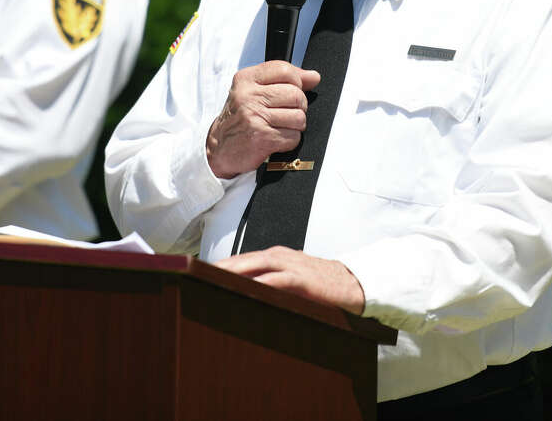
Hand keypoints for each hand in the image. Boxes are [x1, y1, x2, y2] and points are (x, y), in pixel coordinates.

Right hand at [205, 62, 320, 178]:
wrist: (219, 147)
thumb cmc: (240, 117)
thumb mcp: (254, 91)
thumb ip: (283, 80)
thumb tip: (314, 76)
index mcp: (246, 79)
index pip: (284, 70)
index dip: (297, 81)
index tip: (294, 89)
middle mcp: (248, 96)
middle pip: (295, 94)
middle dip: (299, 106)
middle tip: (286, 112)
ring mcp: (254, 117)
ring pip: (298, 117)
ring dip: (295, 125)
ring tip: (280, 126)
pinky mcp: (262, 138)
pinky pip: (294, 137)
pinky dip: (290, 140)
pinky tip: (276, 138)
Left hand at [215, 246, 365, 313]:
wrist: (353, 283)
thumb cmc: (320, 284)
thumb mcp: (292, 279)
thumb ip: (271, 282)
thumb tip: (246, 294)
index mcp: (276, 256)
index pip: (243, 259)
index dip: (223, 265)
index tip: (201, 272)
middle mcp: (280, 256)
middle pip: (244, 259)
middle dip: (221, 266)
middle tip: (197, 274)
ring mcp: (292, 266)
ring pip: (258, 264)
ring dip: (235, 271)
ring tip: (214, 278)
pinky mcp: (303, 279)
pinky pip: (279, 280)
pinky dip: (262, 283)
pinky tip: (249, 288)